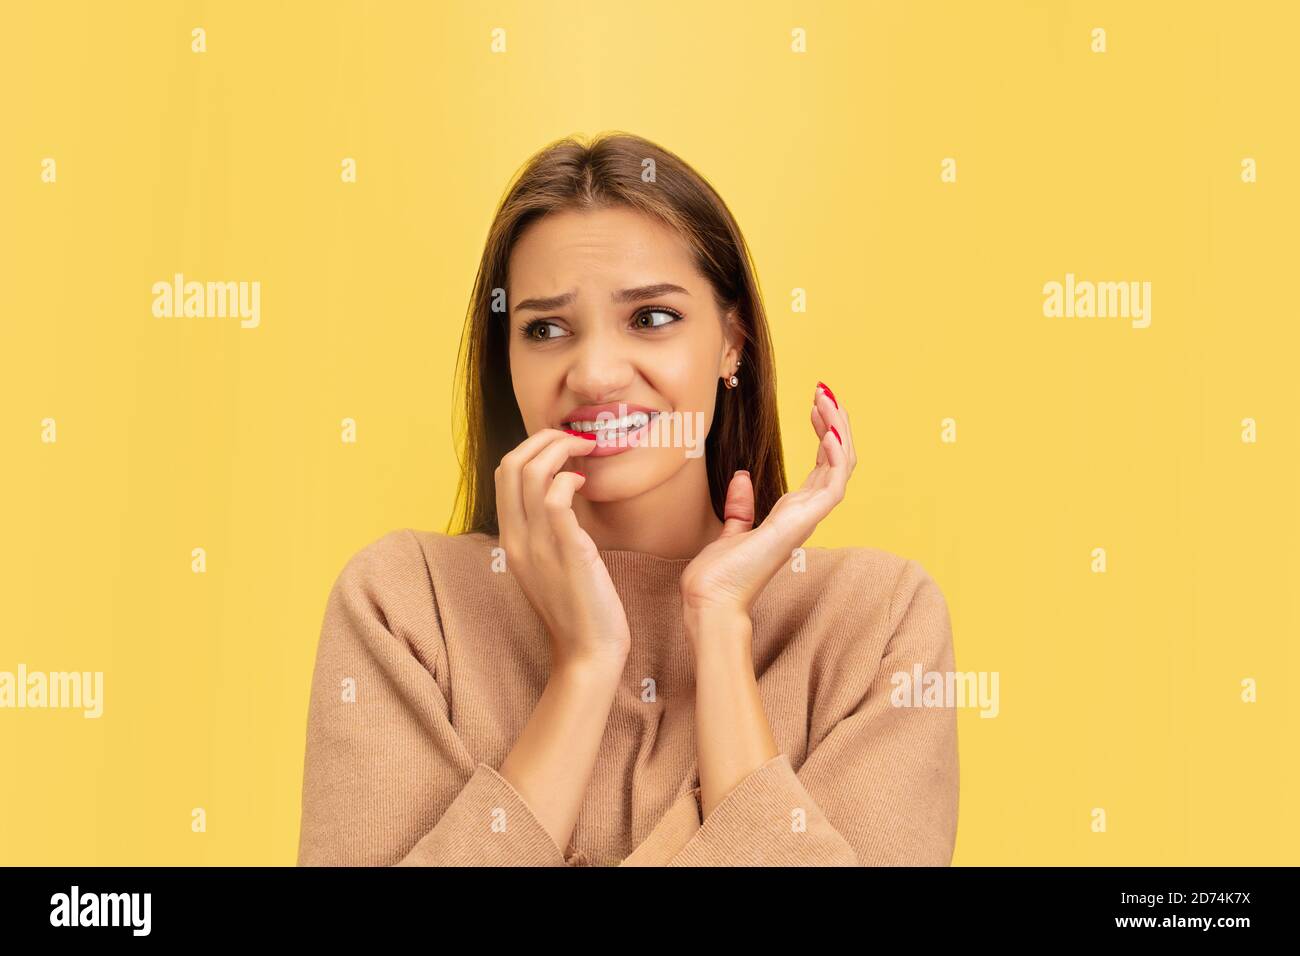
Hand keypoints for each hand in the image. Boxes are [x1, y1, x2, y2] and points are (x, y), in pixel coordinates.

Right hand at [495, 428, 630, 670]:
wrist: (587, 653)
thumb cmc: (577, 608)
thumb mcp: (549, 565)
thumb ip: (546, 532)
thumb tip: (561, 494)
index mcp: (510, 540)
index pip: (502, 475)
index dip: (530, 449)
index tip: (562, 447)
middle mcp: (516, 540)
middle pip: (510, 465)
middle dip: (543, 439)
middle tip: (576, 439)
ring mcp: (537, 545)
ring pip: (530, 473)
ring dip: (560, 449)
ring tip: (585, 450)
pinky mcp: (566, 552)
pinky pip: (556, 498)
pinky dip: (569, 478)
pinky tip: (585, 484)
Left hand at [680, 382, 856, 617]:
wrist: (710, 600)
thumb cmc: (718, 576)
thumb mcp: (729, 530)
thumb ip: (740, 507)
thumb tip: (742, 478)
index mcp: (791, 514)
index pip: (820, 466)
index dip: (823, 433)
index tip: (815, 404)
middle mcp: (804, 514)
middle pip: (836, 461)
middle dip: (835, 424)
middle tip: (824, 393)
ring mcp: (806, 518)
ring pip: (841, 468)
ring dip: (838, 431)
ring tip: (827, 400)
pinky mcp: (801, 523)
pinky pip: (833, 485)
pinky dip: (835, 456)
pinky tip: (829, 431)